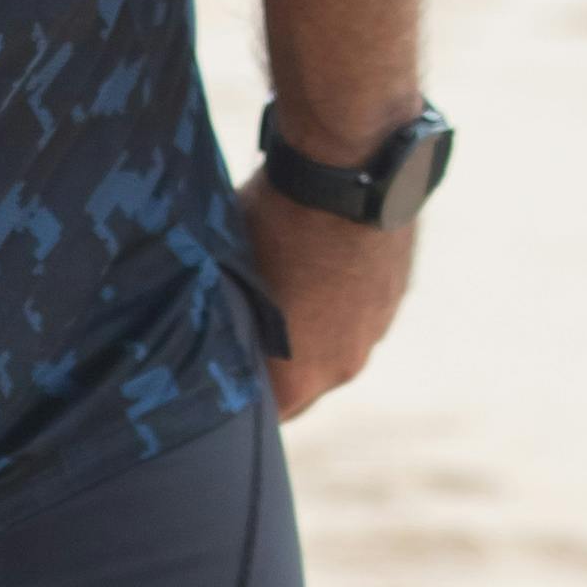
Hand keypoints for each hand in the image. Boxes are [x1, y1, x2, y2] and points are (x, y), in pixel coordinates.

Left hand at [239, 174, 420, 422]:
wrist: (352, 167)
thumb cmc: (273, 221)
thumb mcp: (226, 273)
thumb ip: (223, 319)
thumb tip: (191, 328)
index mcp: (297, 377)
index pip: (260, 419)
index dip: (234, 402)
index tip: (215, 381)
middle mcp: (342, 367)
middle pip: (300, 390)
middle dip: (273, 373)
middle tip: (241, 342)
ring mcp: (375, 332)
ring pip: (333, 350)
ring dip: (310, 334)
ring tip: (282, 293)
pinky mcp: (395, 297)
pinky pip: (358, 316)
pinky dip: (337, 303)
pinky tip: (314, 268)